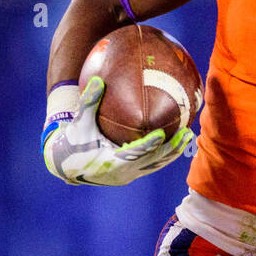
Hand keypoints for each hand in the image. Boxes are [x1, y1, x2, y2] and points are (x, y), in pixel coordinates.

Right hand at [43, 76, 193, 185]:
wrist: (67, 165)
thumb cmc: (73, 142)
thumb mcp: (80, 123)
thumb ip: (89, 102)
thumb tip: (99, 79)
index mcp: (110, 161)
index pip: (134, 153)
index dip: (148, 145)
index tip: (161, 133)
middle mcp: (123, 172)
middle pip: (153, 161)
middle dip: (171, 148)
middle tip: (186, 133)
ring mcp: (129, 175)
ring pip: (156, 165)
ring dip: (173, 152)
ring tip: (188, 137)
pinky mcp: (131, 175)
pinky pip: (152, 166)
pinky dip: (165, 155)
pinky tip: (177, 142)